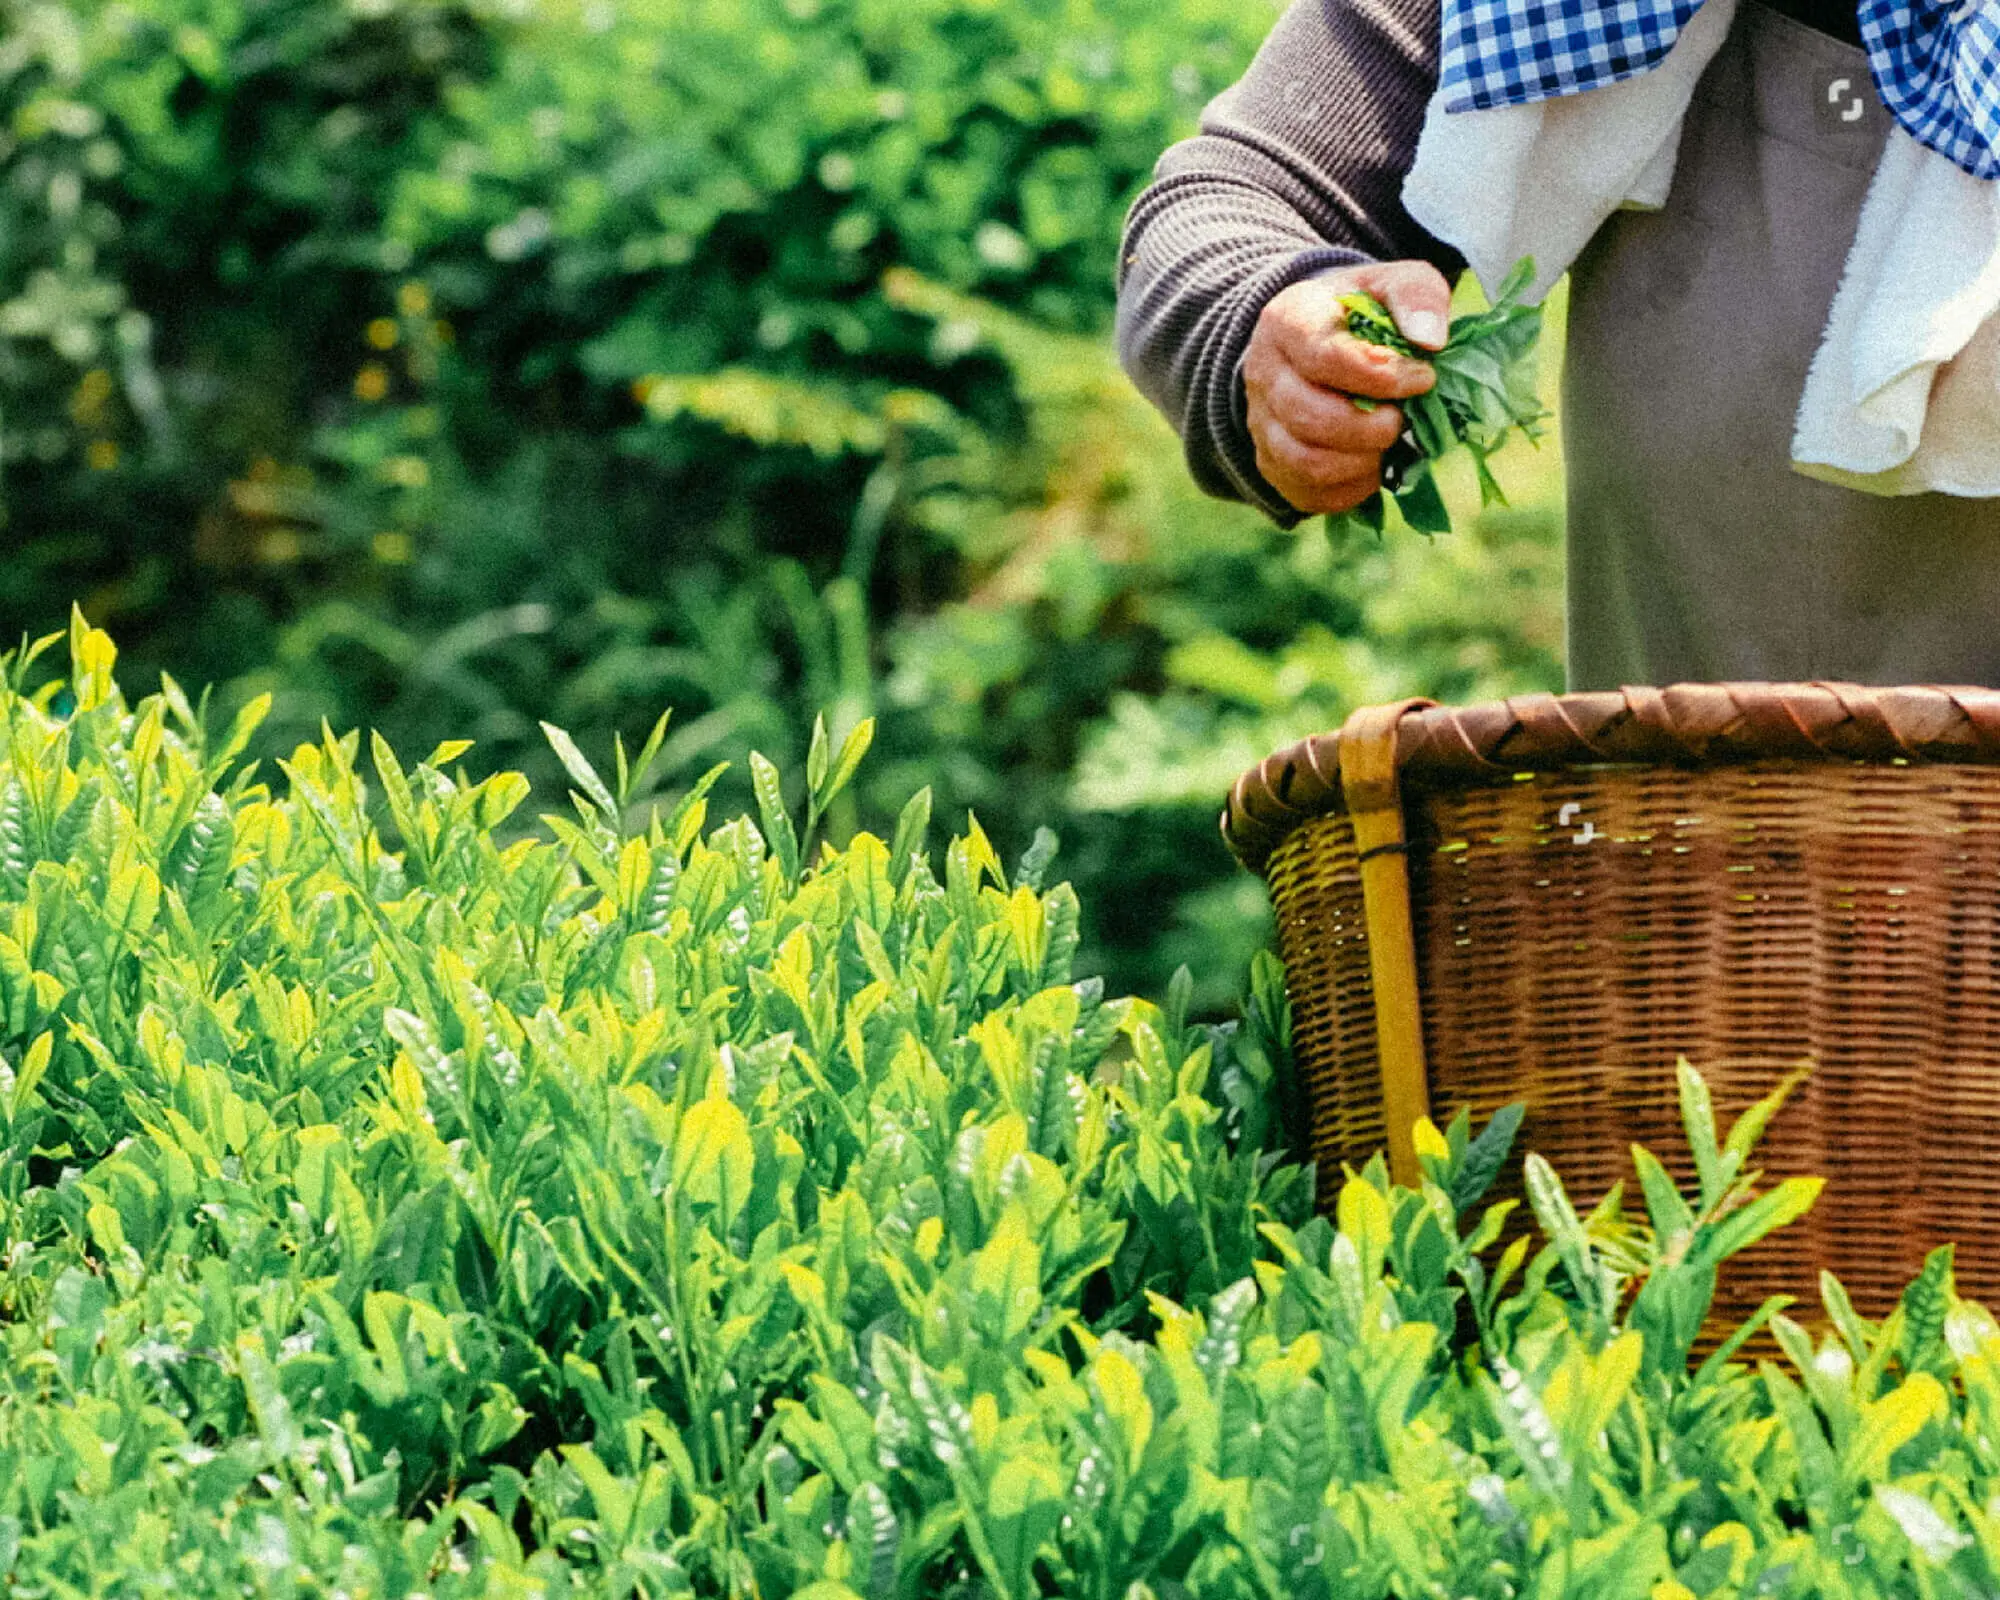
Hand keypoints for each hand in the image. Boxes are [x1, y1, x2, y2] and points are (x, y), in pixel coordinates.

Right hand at [1242, 260, 1453, 515]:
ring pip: (1306, 463)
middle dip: (1371, 428)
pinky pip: (1308, 493)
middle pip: (1311, 418)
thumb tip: (1431, 341)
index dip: (1380, 376)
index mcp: (1287, 322)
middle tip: (1402, 419)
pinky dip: (1351, 487)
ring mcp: (1261, 424)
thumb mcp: (1388, 283)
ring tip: (1389, 442)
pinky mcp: (1271, 464)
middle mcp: (1263, 375)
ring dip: (1362, 462)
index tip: (1422, 378)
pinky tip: (1373, 463)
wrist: (1312, 340)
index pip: (1324, 358)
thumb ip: (1415, 296)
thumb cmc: (1359, 312)